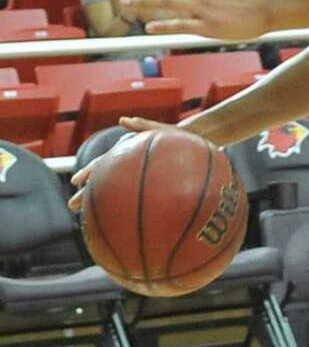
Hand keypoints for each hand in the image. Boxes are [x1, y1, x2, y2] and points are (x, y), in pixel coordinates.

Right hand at [67, 117, 189, 210]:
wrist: (197, 148)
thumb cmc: (179, 138)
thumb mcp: (162, 131)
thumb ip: (143, 126)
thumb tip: (124, 120)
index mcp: (126, 154)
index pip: (103, 164)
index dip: (89, 172)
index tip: (75, 181)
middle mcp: (127, 168)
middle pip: (103, 182)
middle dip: (87, 194)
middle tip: (73, 206)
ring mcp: (135, 179)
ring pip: (114, 194)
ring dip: (100, 206)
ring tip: (88, 219)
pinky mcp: (149, 189)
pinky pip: (134, 202)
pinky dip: (123, 212)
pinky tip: (121, 226)